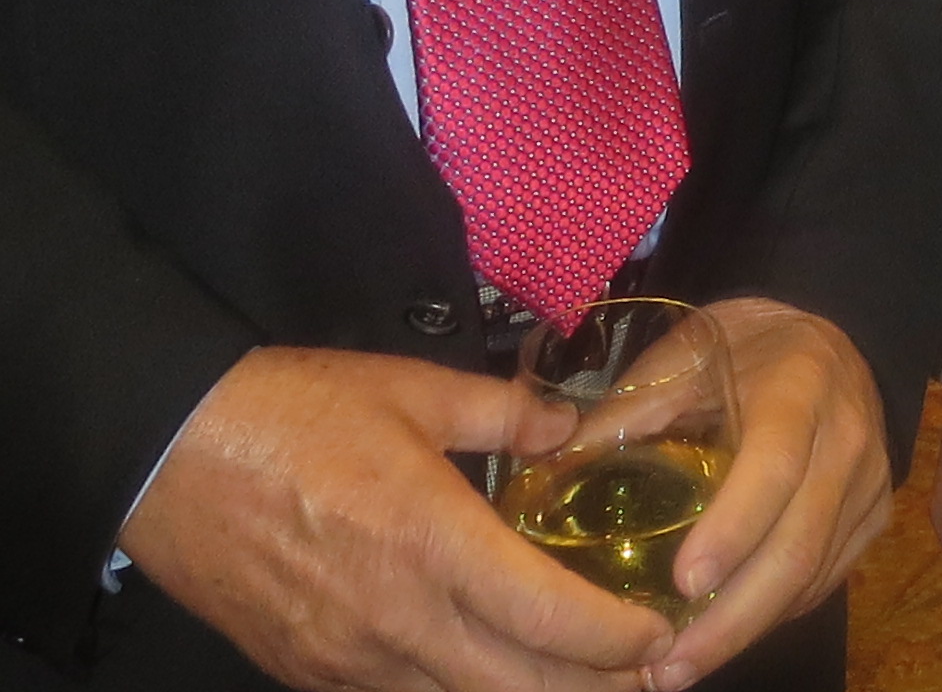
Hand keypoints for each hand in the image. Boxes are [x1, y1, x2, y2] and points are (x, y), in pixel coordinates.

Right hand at [120, 343, 670, 691]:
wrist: (172, 456)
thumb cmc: (300, 411)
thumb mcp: (415, 387)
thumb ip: (505, 411)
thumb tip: (570, 425)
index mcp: (433, 543)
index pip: (543, 616)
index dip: (612, 639)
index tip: (661, 640)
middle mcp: (395, 620)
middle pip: (512, 685)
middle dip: (589, 690)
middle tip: (650, 679)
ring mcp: (346, 660)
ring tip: (582, 682)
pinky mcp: (307, 672)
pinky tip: (488, 674)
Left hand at [648, 301, 892, 687]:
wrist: (829, 332)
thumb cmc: (743, 347)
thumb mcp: (684, 357)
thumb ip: (627, 414)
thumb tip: (549, 481)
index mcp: (800, 385)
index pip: (776, 466)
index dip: (733, 528)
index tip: (681, 585)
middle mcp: (848, 437)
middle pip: (798, 544)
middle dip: (732, 619)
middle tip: (666, 667)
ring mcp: (869, 484)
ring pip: (813, 576)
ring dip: (744, 633)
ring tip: (676, 670)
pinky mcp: (872, 519)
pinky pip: (822, 582)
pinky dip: (769, 618)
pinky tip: (720, 638)